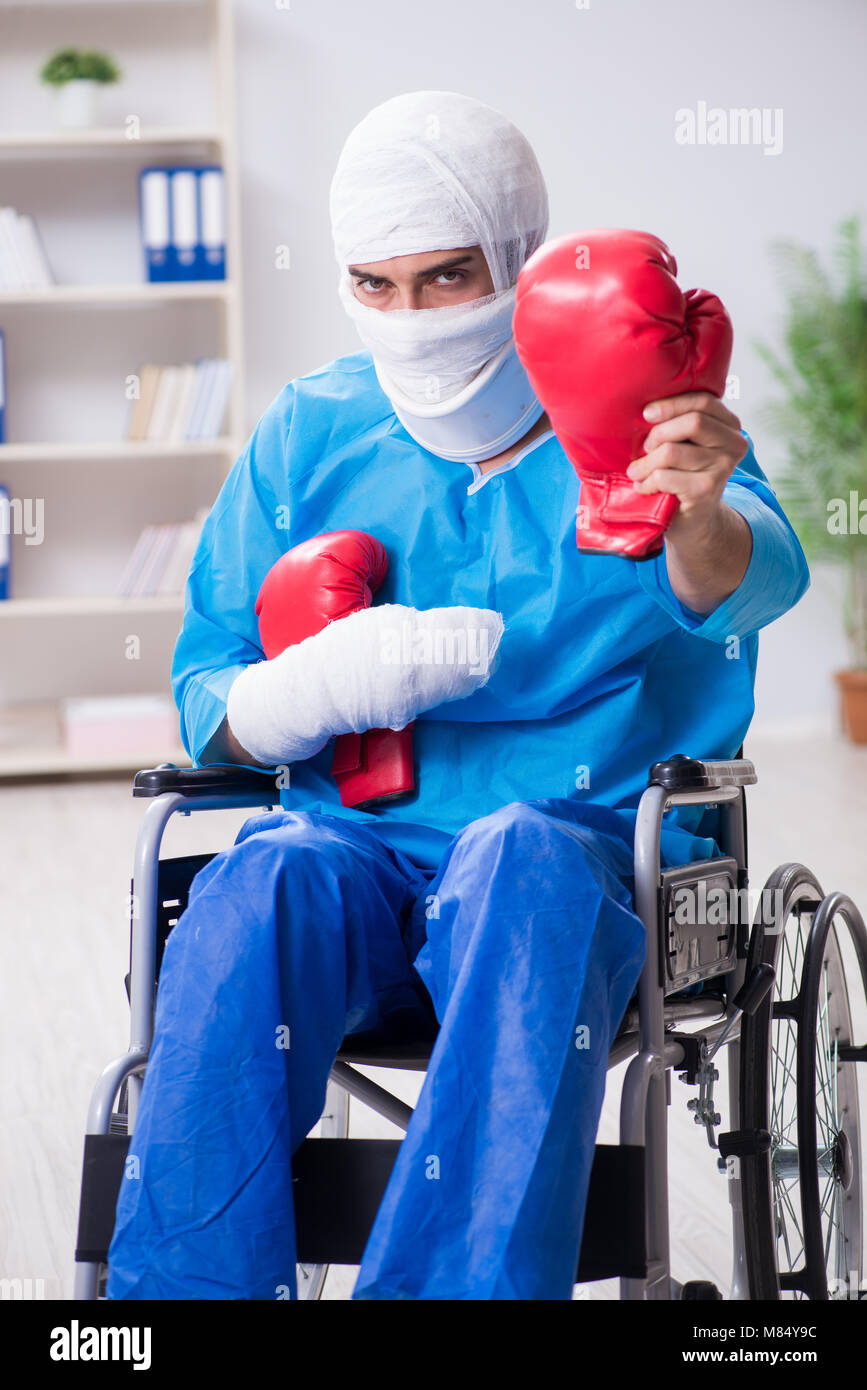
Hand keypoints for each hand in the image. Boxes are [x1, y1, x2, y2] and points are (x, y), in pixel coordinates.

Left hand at [625, 392, 748, 538]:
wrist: (695, 520)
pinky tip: (643, 487)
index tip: (647, 414)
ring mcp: (723, 468)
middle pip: (692, 422)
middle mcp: (734, 444)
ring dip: (646, 463)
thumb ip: (680, 423)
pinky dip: (647, 482)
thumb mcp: (687, 444)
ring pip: (672, 451)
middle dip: (659, 433)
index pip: (704, 402)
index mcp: (731, 426)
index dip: (672, 404)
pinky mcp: (706, 490)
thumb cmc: (684, 474)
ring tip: (637, 472)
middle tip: (645, 448)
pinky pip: (664, 476)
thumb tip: (647, 409)